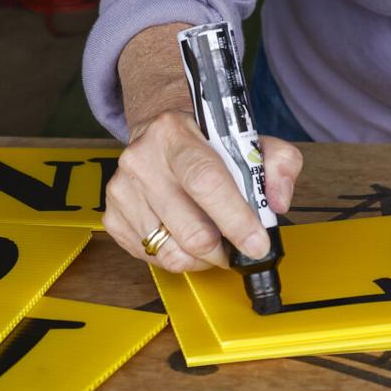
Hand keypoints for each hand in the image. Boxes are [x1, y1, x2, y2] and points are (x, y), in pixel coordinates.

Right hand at [102, 108, 302, 272]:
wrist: (158, 132)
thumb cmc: (207, 141)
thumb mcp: (250, 138)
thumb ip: (278, 164)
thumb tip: (277, 202)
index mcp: (173, 134)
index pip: (206, 182)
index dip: (235, 219)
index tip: (256, 243)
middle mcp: (141, 160)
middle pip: (191, 230)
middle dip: (223, 250)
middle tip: (238, 248)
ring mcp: (122, 190)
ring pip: (172, 253)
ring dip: (202, 258)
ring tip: (213, 242)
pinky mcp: (113, 216)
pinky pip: (153, 258)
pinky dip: (178, 257)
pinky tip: (185, 236)